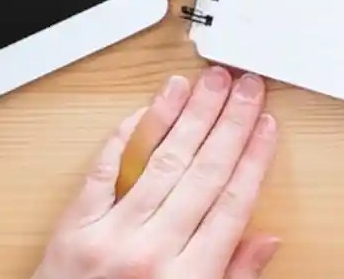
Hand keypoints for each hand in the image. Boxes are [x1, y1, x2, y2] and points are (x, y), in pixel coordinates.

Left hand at [34, 68, 279, 278]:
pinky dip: (128, 136)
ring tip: (208, 84)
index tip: (267, 126)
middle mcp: (151, 254)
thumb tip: (268, 239)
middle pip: (203, 173)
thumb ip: (235, 278)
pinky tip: (150, 109)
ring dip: (188, 115)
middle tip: (247, 88)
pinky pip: (106, 170)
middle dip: (230, 123)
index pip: (232, 203)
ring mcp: (110, 236)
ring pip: (161, 162)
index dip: (254, 158)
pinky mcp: (75, 226)